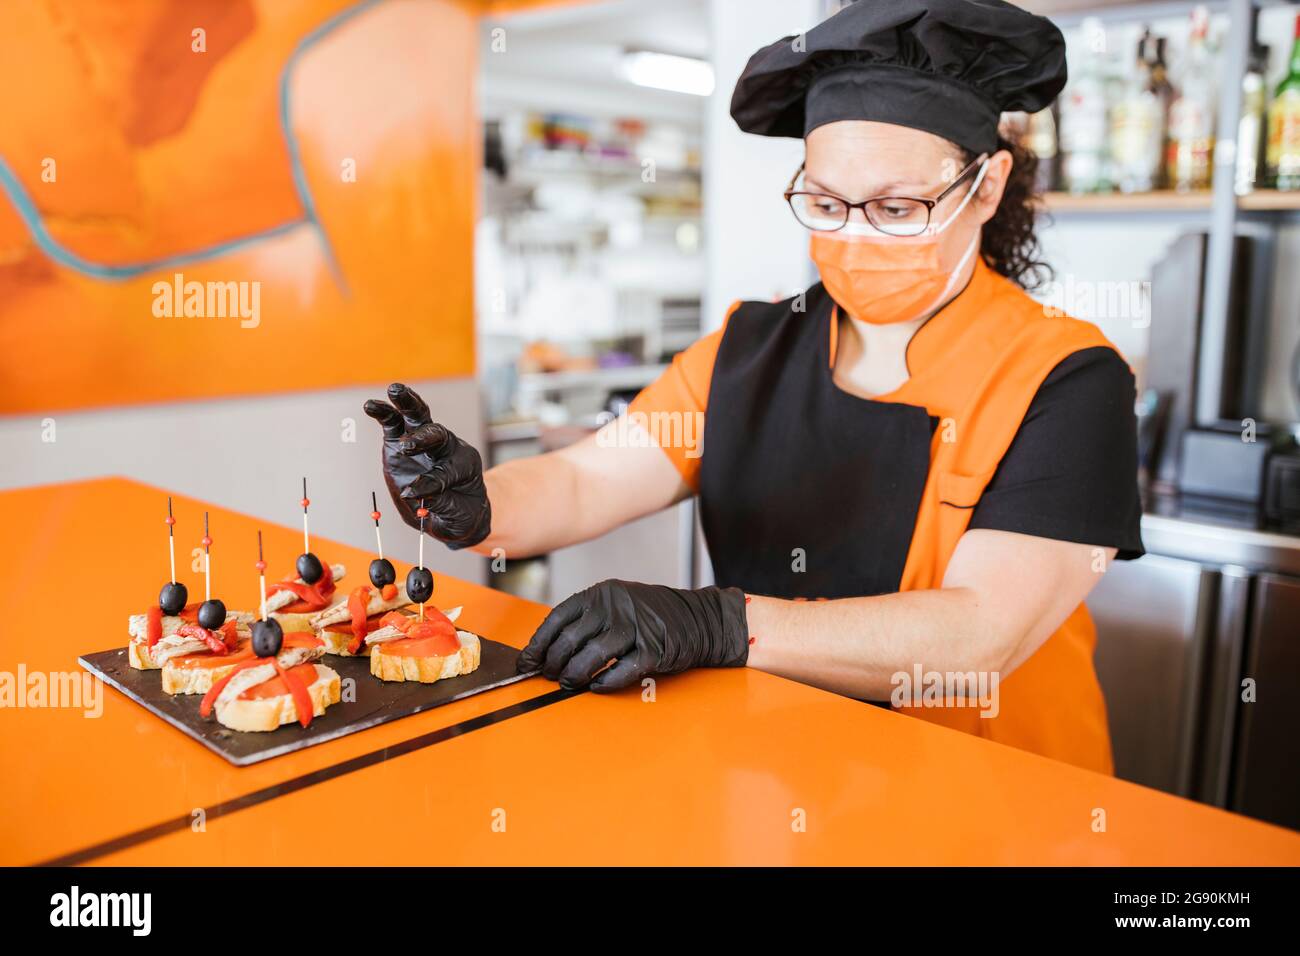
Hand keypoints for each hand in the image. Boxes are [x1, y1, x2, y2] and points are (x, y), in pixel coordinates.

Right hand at [363, 383, 490, 548]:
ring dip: (407, 402)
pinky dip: (384, 413)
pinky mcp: (399, 442)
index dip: (431, 483)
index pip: (447, 471)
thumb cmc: (459, 511)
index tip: (413, 496)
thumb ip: (437, 500)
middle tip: (409, 446)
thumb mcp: (455, 512)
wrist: (452, 512)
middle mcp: (445, 447)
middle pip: (436, 434)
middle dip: (423, 438)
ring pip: (417, 417)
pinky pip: (393, 424)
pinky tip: (371, 406)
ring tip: (395, 390)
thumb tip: (412, 491)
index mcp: (464, 463)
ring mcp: (422, 442)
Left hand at [518, 579, 749, 691]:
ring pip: (592, 656)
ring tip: (569, 683)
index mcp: (601, 594)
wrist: (698, 618)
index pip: (558, 618)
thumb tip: (548, 650)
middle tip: (549, 677)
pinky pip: (622, 670)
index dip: (539, 643)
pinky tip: (598, 687)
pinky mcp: (654, 649)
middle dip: (554, 663)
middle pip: (571, 639)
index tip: (527, 661)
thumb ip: (586, 621)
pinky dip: (606, 682)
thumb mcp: (616, 605)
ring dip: (575, 675)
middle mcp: (616, 607)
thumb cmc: (651, 615)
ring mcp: (636, 627)